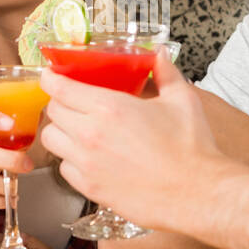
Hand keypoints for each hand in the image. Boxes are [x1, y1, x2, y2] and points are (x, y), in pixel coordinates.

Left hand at [40, 51, 229, 229]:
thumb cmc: (191, 149)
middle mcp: (90, 135)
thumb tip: (158, 55)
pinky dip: (70, 159)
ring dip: (60, 131)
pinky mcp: (90, 188)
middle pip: (52, 112)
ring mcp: (87, 164)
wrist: (197, 193)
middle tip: (74, 101)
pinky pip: (64, 168)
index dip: (52, 78)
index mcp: (109, 108)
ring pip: (51, 140)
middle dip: (60, 102)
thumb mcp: (182, 99)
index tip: (52, 75)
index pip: (60, 87)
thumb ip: (165, 72)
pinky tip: (89, 156)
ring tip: (78, 129)